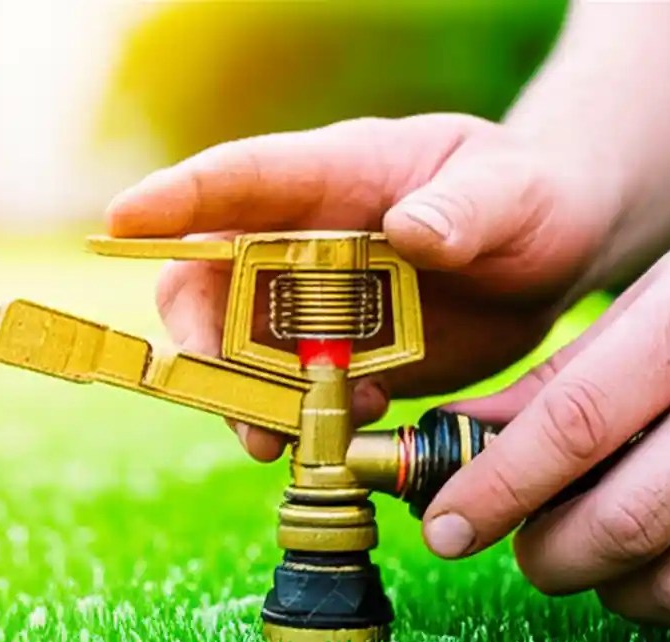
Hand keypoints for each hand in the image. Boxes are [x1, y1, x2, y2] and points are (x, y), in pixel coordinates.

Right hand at [106, 113, 623, 460]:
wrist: (546, 261)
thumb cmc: (530, 199)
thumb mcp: (515, 194)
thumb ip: (467, 210)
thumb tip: (412, 232)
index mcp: (335, 175)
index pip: (243, 178)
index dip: (178, 198)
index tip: (122, 218)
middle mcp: (300, 239)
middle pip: (207, 279)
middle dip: (197, 334)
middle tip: (219, 382)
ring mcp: (308, 304)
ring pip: (234, 350)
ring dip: (241, 396)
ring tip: (278, 437)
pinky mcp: (329, 360)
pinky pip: (285, 395)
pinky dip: (297, 422)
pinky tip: (345, 428)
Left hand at [429, 232, 669, 624]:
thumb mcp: (653, 303)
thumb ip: (558, 378)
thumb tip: (456, 433)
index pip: (573, 425)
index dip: (497, 490)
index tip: (445, 530)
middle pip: (627, 520)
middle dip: (553, 559)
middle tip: (533, 554)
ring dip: (623, 590)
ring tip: (605, 558)